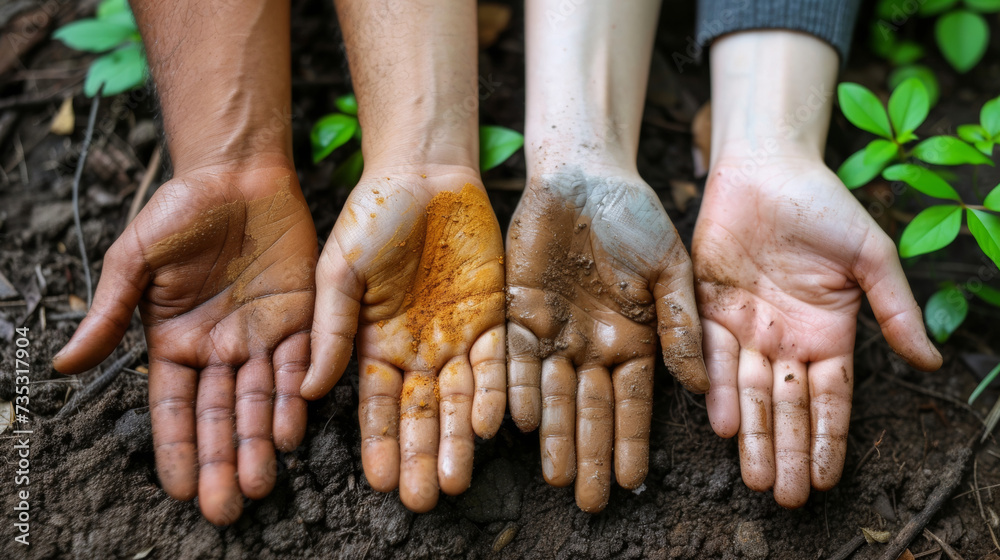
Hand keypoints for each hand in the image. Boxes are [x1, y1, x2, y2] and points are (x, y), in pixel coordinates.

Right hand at [53, 160, 316, 524]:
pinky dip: (298, 397)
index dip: (177, 447)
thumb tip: (64, 366)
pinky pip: (302, 364)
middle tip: (227, 506)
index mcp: (176, 341)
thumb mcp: (135, 260)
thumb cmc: (180, 211)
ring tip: (261, 482)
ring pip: (261, 401)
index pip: (175, 408)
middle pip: (220, 416)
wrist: (240, 174)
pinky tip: (293, 429)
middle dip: (222, 461)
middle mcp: (220, 349)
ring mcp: (262, 337)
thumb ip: (110, 313)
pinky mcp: (303, 319)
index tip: (177, 489)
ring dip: (260, 442)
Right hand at [303, 166, 505, 512]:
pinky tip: (490, 424)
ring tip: (455, 479)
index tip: (380, 480)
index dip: (379, 442)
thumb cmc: (373, 215)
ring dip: (458, 440)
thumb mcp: (340, 269)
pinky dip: (494, 392)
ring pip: (461, 399)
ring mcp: (457, 337)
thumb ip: (330, 328)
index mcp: (376, 345)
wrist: (425, 173)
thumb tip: (309, 391)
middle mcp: (418, 351)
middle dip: (421, 455)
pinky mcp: (493, 318)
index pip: (377, 406)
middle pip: (421, 414)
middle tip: (423, 499)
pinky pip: (497, 363)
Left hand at [506, 168, 708, 511]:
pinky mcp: (516, 312)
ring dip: (552, 435)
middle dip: (588, 454)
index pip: (632, 403)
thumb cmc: (635, 217)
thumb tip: (700, 387)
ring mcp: (552, 332)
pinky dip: (515, 388)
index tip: (630, 483)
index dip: (630, 441)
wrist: (583, 175)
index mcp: (634, 340)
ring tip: (554, 475)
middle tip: (586, 500)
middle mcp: (591, 346)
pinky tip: (516, 420)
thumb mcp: (670, 267)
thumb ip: (682, 324)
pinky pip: (514, 358)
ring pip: (551, 393)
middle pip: (589, 409)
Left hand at [692, 154, 941, 507]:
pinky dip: (716, 390)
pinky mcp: (707, 309)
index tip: (827, 479)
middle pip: (788, 407)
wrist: (766, 168)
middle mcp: (785, 340)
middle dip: (788, 451)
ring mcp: (746, 327)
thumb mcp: (871, 257)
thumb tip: (931, 363)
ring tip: (756, 478)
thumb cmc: (824, 206)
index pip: (830, 399)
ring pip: (750, 392)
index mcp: (827, 334)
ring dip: (754, 435)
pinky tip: (723, 425)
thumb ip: (895, 309)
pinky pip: (710, 356)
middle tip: (785, 497)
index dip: (828, 438)